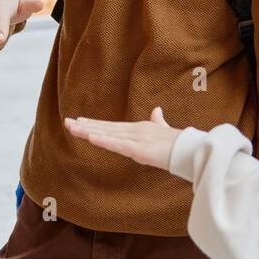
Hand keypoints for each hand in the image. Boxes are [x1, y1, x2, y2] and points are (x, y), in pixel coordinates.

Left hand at [64, 107, 180, 169]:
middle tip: (67, 122)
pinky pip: (118, 145)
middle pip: (105, 128)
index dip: (94, 124)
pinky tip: (91, 138)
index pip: (111, 126)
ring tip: (72, 128)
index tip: (79, 122)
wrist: (191, 149)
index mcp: (139, 128)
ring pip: (107, 134)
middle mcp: (134, 130)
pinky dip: (104, 141)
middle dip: (85, 126)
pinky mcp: (139, 148)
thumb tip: (157, 110)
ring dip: (89, 131)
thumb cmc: (178, 143)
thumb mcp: (164, 130)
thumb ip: (159, 121)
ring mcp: (136, 138)